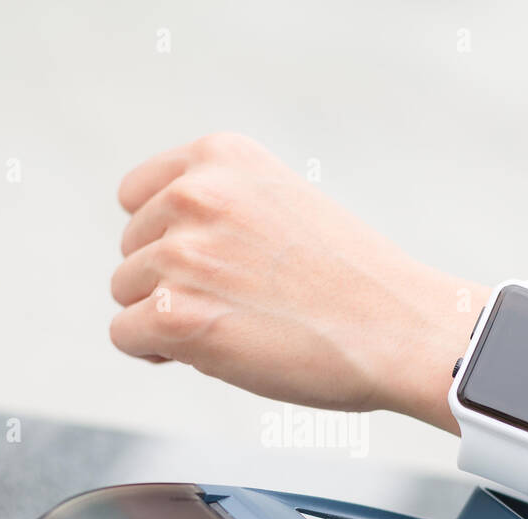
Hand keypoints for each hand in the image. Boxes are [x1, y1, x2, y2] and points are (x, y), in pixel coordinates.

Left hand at [110, 132, 483, 430]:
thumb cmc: (353, 282)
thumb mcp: (281, 206)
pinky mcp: (176, 314)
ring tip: (236, 325)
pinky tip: (215, 351)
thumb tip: (155, 248)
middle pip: (130, 251)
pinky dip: (158, 353)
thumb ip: (219, 208)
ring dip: (167, 318)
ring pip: (126, 294)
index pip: (136, 196)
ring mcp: (183, 254)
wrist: (401, 330)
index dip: (165, 239)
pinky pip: (126, 336)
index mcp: (221, 156)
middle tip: (239, 303)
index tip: (207, 263)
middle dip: (169, 282)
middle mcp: (195, 194)